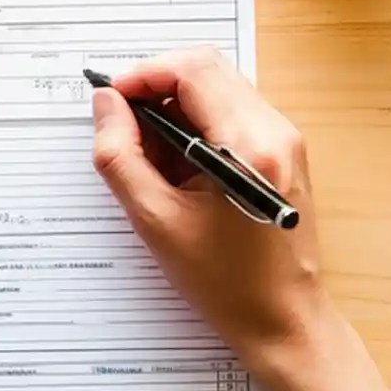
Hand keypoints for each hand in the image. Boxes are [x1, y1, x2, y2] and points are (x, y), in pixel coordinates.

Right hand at [91, 46, 321, 353]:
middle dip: (156, 86)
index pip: (192, 71)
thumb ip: (120, 156)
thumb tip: (106, 105)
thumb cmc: (225, 283)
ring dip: (175, 106)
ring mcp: (285, 139)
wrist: (283, 320)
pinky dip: (196, 123)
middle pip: (207, 69)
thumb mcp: (155, 221)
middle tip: (124, 123)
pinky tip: (178, 165)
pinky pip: (231, 111)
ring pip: (218, 87)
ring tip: (150, 154)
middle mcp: (276, 131)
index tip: (111, 99)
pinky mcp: (282, 150)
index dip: (143, 73)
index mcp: (250, 146)